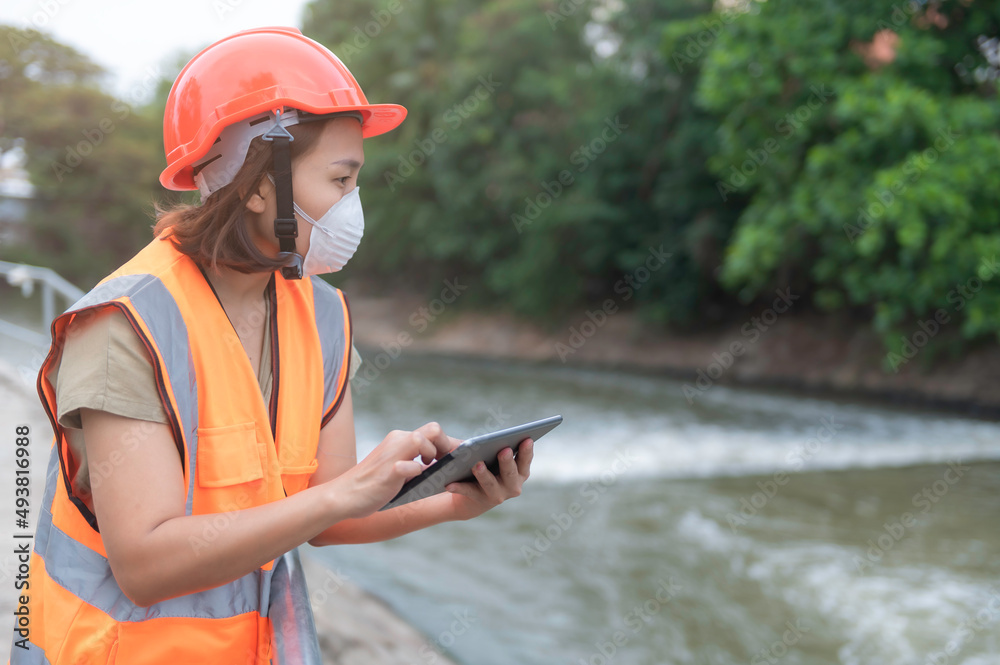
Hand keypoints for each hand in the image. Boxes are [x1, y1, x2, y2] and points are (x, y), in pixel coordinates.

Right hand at [332, 422, 459, 518]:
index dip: (449, 443)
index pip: (432, 431)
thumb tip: (443, 467)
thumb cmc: (373, 485)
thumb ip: (417, 464)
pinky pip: (410, 465)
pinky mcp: (388, 472)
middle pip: (433, 429)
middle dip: (446, 446)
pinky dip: (416, 472)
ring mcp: (392, 455)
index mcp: (400, 440)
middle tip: (445, 464)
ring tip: (429, 469)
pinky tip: (414, 479)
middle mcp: (397, 441)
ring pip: (422, 440)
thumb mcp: (399, 470)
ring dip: (433, 455)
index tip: (458, 456)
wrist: (343, 496)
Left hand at [444, 438, 533, 520]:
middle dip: (507, 461)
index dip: (527, 450)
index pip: (525, 460)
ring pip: (490, 484)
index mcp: (520, 472)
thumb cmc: (490, 468)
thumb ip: (500, 448)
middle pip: (510, 473)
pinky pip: (468, 491)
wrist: (475, 497)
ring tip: (477, 464)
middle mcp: (513, 486)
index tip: (527, 439)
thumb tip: (490, 440)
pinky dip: (459, 487)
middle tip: (504, 450)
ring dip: (484, 474)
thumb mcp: (498, 459)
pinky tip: (450, 484)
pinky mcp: (479, 500)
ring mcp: (497, 495)